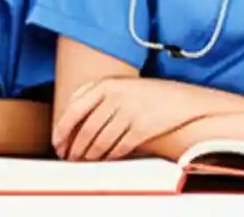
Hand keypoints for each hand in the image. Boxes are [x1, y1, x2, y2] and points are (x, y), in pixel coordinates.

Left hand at [54, 78, 204, 160]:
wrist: (185, 100)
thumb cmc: (151, 95)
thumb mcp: (123, 85)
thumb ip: (96, 95)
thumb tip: (68, 118)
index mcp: (108, 83)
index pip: (74, 109)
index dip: (62, 131)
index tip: (57, 143)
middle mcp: (117, 95)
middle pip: (86, 129)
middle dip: (74, 148)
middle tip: (70, 158)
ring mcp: (131, 111)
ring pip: (100, 141)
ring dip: (89, 155)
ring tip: (85, 161)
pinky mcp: (143, 127)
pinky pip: (118, 147)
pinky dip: (109, 156)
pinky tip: (106, 159)